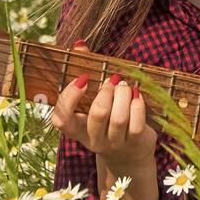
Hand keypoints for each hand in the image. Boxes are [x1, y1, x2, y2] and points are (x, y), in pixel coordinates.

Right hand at [49, 41, 157, 171]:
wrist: (129, 155)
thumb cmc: (107, 119)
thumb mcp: (92, 101)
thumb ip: (84, 73)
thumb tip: (80, 44)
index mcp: (76, 129)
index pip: (62, 119)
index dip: (70, 97)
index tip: (83, 79)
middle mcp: (93, 139)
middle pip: (98, 114)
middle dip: (106, 91)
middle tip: (112, 80)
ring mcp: (114, 144)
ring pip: (118, 119)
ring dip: (123, 95)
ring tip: (125, 86)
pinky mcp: (134, 144)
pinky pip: (136, 124)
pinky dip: (138, 105)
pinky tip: (137, 96)